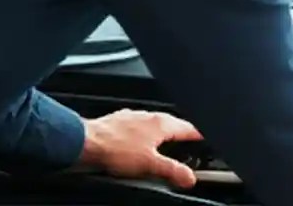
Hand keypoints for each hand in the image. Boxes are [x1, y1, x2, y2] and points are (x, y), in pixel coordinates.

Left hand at [78, 109, 203, 188]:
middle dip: (181, 134)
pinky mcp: (120, 121)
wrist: (87, 142)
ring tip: (165, 145)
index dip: (199, 136)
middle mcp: (149, 116)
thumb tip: (190, 177)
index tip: (205, 140)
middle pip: (172, 124)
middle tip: (188, 145)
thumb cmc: (116, 149)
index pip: (188, 127)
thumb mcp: (150, 164)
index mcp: (161, 123)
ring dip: (162, 133)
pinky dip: (144, 134)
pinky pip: (139, 126)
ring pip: (155, 124)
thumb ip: (172, 170)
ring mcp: (134, 116)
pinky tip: (139, 144)